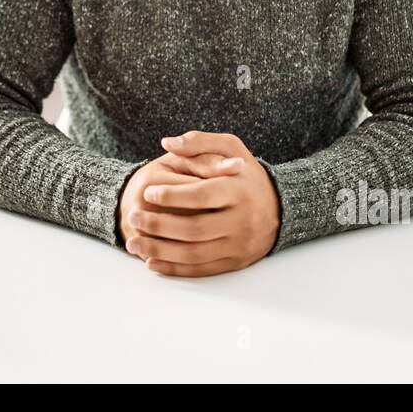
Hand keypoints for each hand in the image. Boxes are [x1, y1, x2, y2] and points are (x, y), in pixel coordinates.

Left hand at [120, 131, 279, 276]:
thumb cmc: (245, 174)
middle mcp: (243, 220)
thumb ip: (199, 142)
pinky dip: (174, 268)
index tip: (148, 192)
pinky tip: (151, 262)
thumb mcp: (230, 148)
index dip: (172, 195)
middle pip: (194, 228)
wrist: (279, 206)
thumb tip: (168, 142)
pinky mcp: (235, 262)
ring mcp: (239, 244)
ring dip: (159, 251)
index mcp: (240, 190)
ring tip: (133, 242)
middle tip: (133, 217)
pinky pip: (201, 269)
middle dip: (158, 225)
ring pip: (194, 253)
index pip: (202, 195)